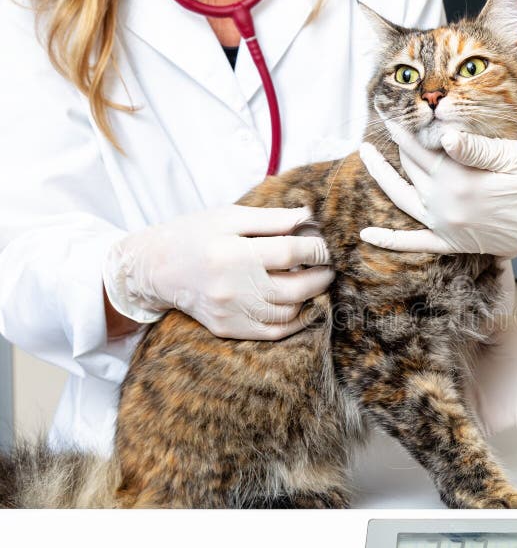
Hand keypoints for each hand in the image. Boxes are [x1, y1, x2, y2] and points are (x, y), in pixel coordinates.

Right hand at [102, 205, 333, 339]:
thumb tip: (311, 218)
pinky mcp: (229, 329)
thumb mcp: (231, 216)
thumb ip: (273, 218)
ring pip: (289, 312)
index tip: (329, 245)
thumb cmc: (196, 235)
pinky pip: (275, 332)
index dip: (318, 249)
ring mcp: (231, 312)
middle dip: (322, 276)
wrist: (156, 268)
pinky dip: (296, 319)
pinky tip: (301, 303)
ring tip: (314, 280)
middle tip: (330, 266)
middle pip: (296, 288)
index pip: (291, 253)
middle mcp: (232, 287)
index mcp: (233, 253)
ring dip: (311, 297)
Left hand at [360, 129, 516, 269]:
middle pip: (412, 171)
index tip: (397, 108)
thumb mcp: (516, 156)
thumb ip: (474, 148)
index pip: (423, 149)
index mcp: (461, 183)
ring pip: (405, 201)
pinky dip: (392, 241)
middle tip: (389, 121)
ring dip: (384, 179)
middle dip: (399, 145)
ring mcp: (451, 228)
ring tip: (367, 157)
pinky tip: (369, 234)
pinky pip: (418, 244)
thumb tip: (443, 134)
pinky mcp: (459, 243)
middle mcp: (449, 208)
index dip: (409, 127)